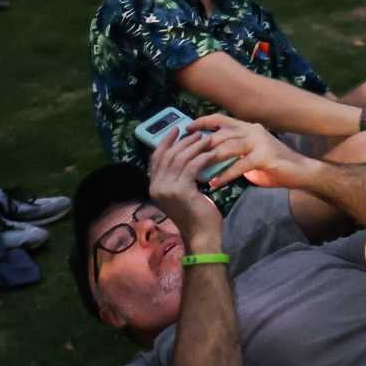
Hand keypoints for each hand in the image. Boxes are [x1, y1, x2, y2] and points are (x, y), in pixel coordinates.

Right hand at [146, 125, 224, 243]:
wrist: (202, 235)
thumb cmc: (195, 215)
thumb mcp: (181, 193)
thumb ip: (176, 177)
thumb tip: (182, 155)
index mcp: (154, 187)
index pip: (156, 158)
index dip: (165, 142)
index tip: (176, 130)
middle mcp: (156, 187)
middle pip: (168, 155)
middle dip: (183, 141)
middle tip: (197, 133)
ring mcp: (167, 189)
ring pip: (180, 159)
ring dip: (194, 146)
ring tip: (207, 139)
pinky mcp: (181, 190)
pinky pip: (192, 166)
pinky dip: (202, 157)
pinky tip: (211, 153)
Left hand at [191, 112, 309, 190]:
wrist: (300, 172)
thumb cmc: (274, 165)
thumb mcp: (250, 155)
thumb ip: (233, 153)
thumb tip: (209, 158)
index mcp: (248, 127)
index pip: (220, 119)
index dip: (202, 122)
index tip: (186, 129)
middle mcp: (252, 130)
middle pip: (220, 134)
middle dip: (201, 146)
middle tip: (185, 157)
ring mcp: (259, 142)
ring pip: (227, 147)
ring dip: (209, 160)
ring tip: (196, 172)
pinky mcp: (264, 156)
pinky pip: (239, 165)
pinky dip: (224, 175)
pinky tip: (214, 184)